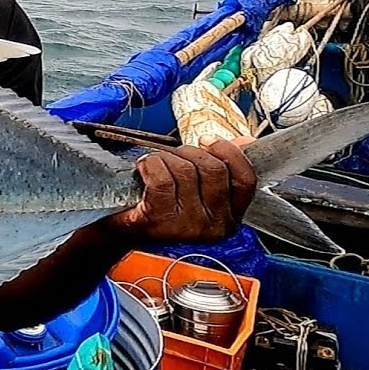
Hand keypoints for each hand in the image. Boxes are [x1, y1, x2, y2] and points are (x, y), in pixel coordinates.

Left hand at [104, 136, 257, 243]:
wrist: (123, 228)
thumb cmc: (160, 205)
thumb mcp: (198, 189)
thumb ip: (224, 166)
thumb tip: (244, 142)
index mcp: (230, 219)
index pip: (244, 179)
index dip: (228, 152)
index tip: (208, 141)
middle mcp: (214, 227)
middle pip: (213, 168)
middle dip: (189, 153)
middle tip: (172, 158)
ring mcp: (188, 226)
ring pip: (186, 170)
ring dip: (165, 158)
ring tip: (155, 167)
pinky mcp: (161, 220)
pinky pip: (162, 178)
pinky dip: (150, 165)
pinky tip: (143, 170)